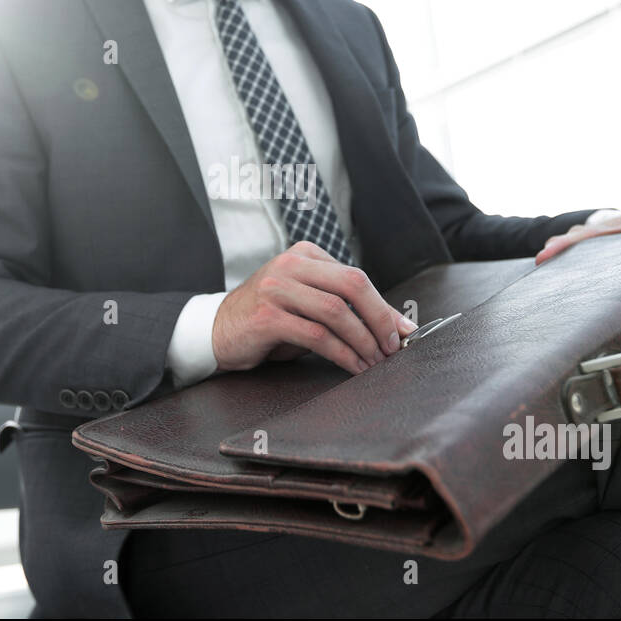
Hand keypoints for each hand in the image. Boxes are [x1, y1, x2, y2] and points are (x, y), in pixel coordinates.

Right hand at [212, 241, 418, 375]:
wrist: (217, 331)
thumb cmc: (268, 319)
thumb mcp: (307, 304)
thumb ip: (344, 307)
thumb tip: (394, 324)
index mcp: (304, 254)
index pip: (355, 277)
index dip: (383, 306)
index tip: (402, 331)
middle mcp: (290, 265)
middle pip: (352, 285)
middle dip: (380, 318)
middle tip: (393, 346)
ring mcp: (276, 288)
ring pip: (337, 311)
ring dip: (363, 341)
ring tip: (374, 361)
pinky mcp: (267, 317)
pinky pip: (317, 336)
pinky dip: (342, 354)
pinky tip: (352, 366)